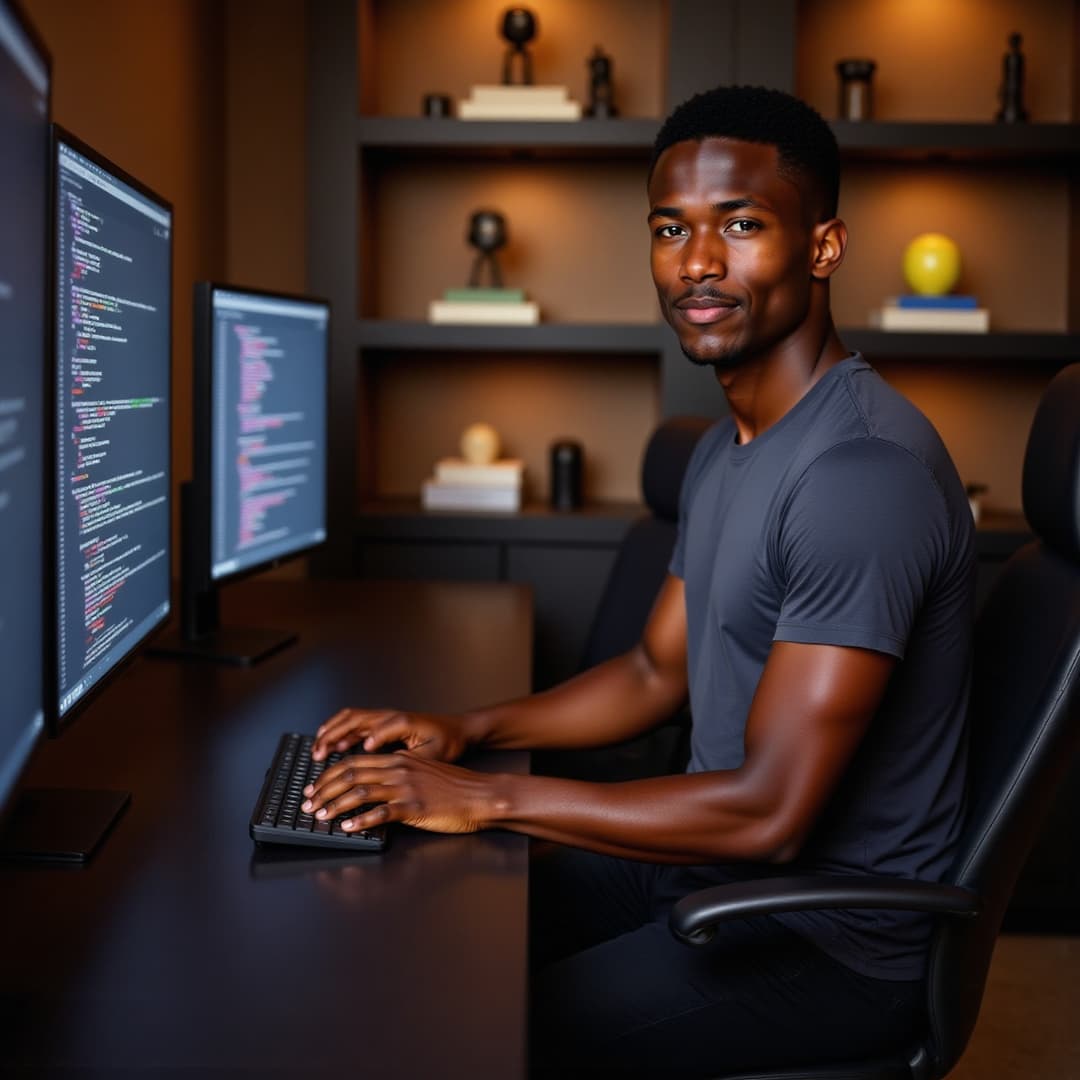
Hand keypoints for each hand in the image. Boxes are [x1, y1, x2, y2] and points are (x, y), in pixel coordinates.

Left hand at [301, 751, 505, 834]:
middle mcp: (399, 769)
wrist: (480, 795)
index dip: (330, 775)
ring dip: (335, 805)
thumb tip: (376, 783)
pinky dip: (361, 821)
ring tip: (320, 816)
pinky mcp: (414, 807)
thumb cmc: (455, 787)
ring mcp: (405, 788)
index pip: (354, 762)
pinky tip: (348, 828)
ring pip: (360, 792)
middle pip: (350, 774)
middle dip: (324, 790)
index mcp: (399, 760)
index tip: (315, 787)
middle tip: (308, 803)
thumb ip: (400, 773)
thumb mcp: (424, 771)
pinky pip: (381, 813)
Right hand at [311, 708, 467, 761]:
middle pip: (354, 720)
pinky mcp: (384, 722)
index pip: (374, 729)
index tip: (344, 754)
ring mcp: (386, 717)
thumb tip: (388, 762)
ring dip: (332, 731)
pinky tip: (331, 745)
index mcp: (402, 722)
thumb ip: (412, 758)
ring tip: (317, 748)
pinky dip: (340, 732)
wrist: (459, 729)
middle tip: (317, 753)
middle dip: (333, 735)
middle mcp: (390, 716)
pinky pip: (356, 723)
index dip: (357, 741)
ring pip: (351, 719)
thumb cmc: (449, 741)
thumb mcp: (434, 753)